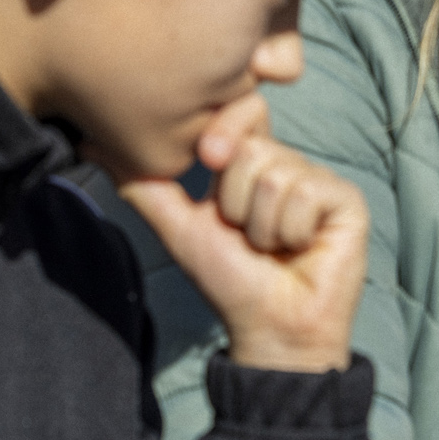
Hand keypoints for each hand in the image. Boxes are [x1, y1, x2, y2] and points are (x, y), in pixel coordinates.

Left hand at [120, 95, 368, 372]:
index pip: (243, 113)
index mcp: (254, 163)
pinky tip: (301, 249)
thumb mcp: (178, 226)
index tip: (207, 159)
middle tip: (248, 235)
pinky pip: (309, 192)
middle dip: (235, 201)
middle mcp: (289, 165)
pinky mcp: (347, 201)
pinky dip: (292, 230)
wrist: (271, 326)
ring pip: (277, 174)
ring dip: (262, 224)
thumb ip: (142, 183)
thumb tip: (91, 141)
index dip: (221, 132)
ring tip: (273, 247)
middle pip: (253, 148)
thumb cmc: (230, 280)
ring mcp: (320, 181)